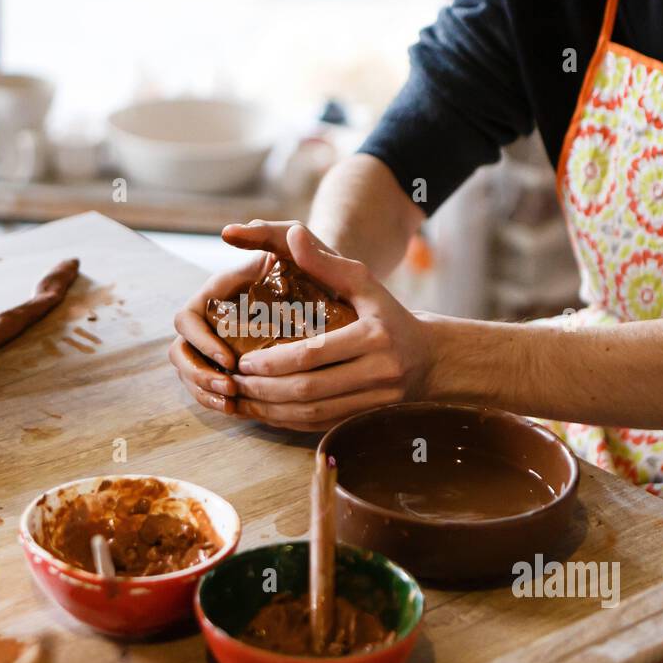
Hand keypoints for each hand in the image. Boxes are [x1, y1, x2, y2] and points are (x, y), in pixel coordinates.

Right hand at [169, 220, 292, 414]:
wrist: (336, 284)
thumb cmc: (309, 261)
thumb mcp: (291, 245)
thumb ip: (265, 234)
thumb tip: (229, 232)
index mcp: (216, 294)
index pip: (187, 319)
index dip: (202, 342)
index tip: (230, 359)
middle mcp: (212, 318)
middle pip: (181, 351)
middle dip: (198, 374)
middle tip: (229, 389)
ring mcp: (220, 342)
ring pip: (192, 373)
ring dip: (205, 391)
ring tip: (232, 403)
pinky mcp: (233, 363)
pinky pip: (210, 387)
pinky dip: (217, 401)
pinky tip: (237, 409)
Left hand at [174, 222, 432, 430]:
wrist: (428, 359)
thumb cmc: (389, 314)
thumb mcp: (366, 283)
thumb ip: (327, 262)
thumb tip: (293, 236)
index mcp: (375, 337)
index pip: (314, 354)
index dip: (274, 361)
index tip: (244, 360)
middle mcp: (378, 373)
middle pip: (309, 389)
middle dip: (265, 389)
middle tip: (234, 381)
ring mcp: (374, 401)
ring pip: (312, 414)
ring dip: (271, 410)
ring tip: (241, 398)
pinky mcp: (365, 418)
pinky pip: (319, 426)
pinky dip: (287, 421)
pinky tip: (264, 412)